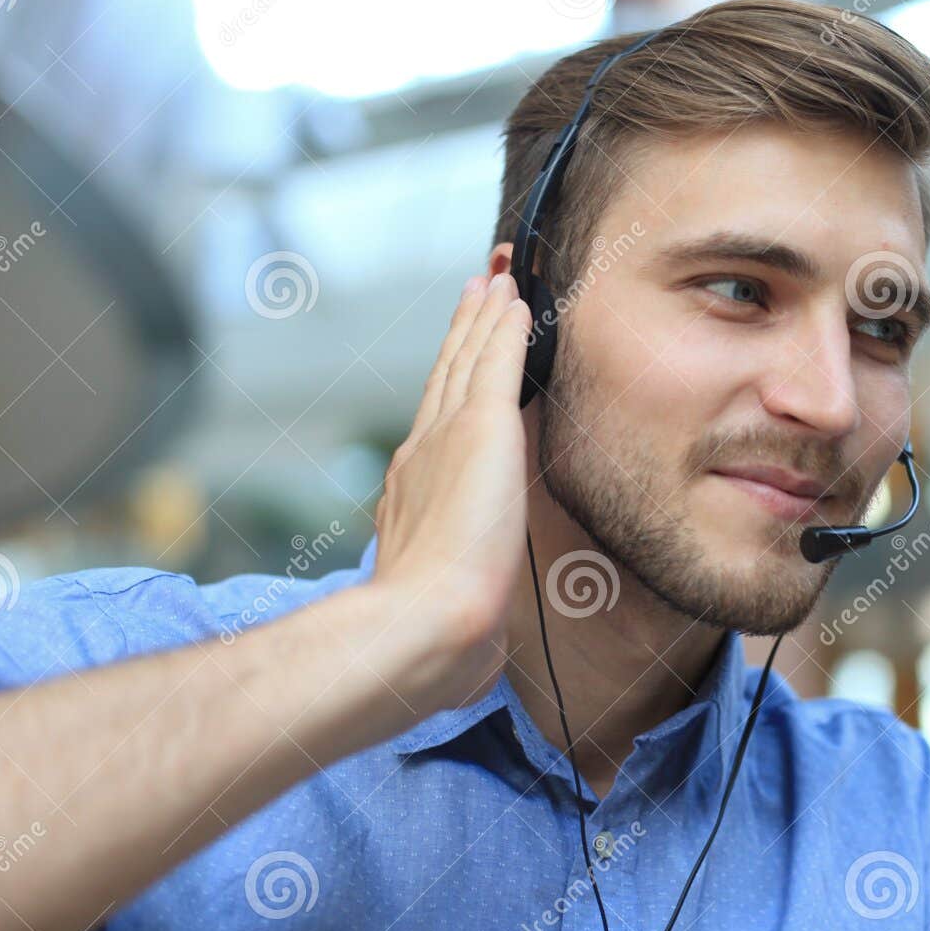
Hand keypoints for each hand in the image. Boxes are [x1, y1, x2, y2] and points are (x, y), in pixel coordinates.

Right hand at [369, 272, 531, 708]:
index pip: (439, 422)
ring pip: (468, 358)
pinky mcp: (476, 430)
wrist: (422, 628)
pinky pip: (494, 361)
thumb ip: (464, 602)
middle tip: (480, 289)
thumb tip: (483, 650)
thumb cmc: (435, 635)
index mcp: (415, 492)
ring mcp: (446, 439)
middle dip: (465, 332)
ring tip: (497, 280)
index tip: (463, 355)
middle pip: (448, 375)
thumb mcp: (451, 605)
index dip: (452, 384)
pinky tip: (515, 297)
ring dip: (484, 316)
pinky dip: (503, 326)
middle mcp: (423, 454)